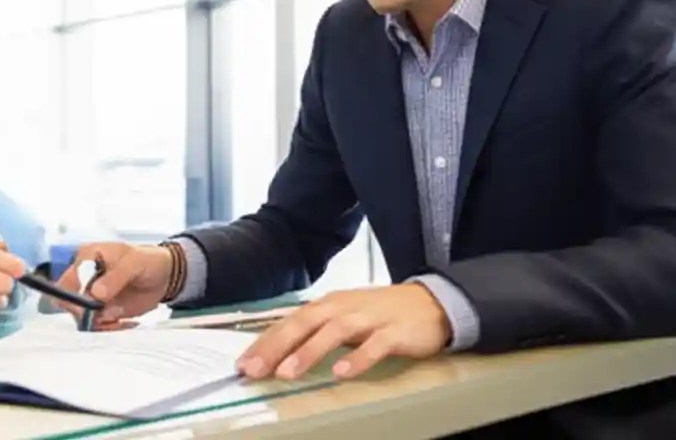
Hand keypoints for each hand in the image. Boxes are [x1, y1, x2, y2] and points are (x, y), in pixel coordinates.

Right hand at [55, 242, 174, 326]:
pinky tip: (124, 323)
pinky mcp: (101, 313)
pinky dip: (109, 329)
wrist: (164, 276)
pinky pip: (96, 327)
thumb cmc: (146, 261)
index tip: (92, 307)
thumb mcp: (134, 262)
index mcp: (85, 259)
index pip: (66, 281)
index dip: (74, 297)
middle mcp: (82, 279)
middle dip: (87, 314)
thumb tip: (95, 293)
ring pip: (82, 318)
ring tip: (120, 321)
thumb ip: (116, 276)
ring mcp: (90, 298)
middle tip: (109, 317)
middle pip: (69, 304)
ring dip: (100, 324)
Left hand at [236, 284, 451, 381]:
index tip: (243, 363)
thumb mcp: (345, 318)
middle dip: (277, 346)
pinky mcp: (395, 332)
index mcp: (329, 305)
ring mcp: (370, 318)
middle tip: (255, 369)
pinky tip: (342, 373)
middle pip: (305, 323)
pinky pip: (375, 346)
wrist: (433, 303)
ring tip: (287, 372)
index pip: (290, 321)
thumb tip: (280, 350)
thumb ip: (316, 331)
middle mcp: (345, 307)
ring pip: (335, 332)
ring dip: (309, 352)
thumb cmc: (382, 314)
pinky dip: (358, 358)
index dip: (265, 341)